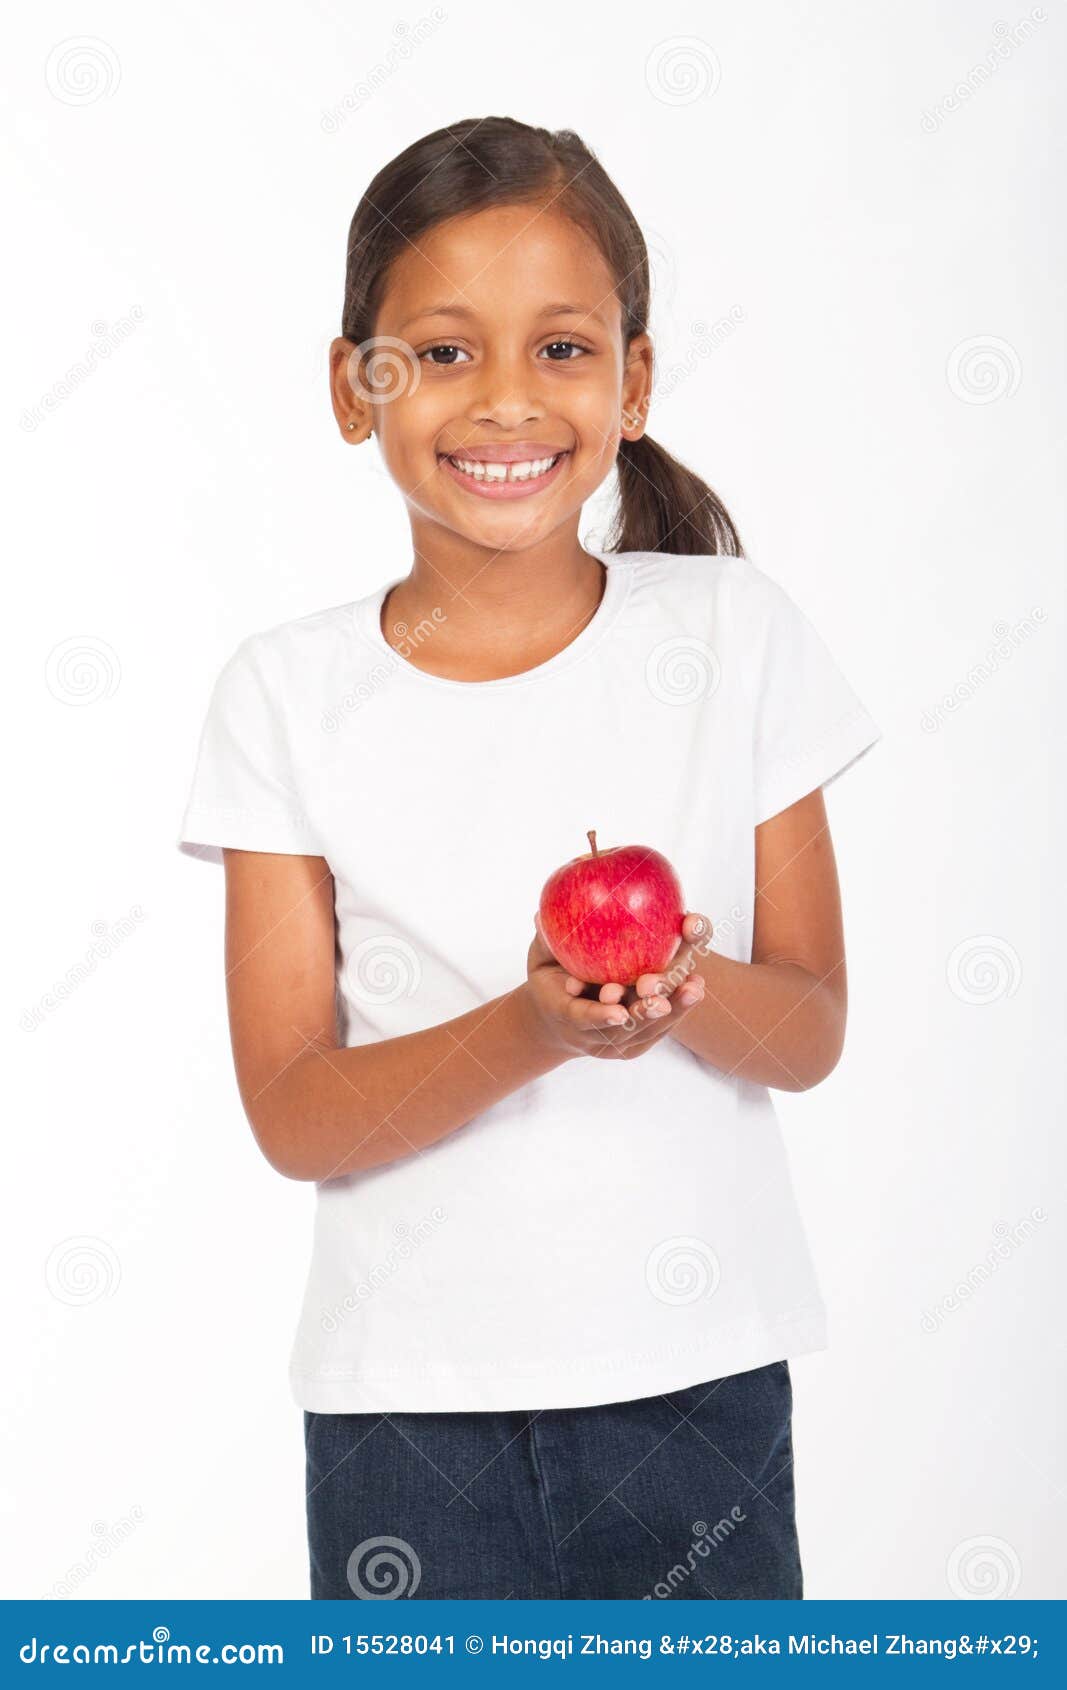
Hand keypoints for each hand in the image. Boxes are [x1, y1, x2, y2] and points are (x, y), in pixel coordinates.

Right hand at [522, 912, 710, 1061]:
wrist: (557, 1023)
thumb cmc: (550, 982)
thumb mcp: (540, 962)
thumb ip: (546, 941)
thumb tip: (542, 914)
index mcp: (564, 1013)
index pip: (582, 1017)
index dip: (599, 1014)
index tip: (617, 1009)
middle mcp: (593, 1036)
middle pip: (624, 1029)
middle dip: (643, 1013)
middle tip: (660, 999)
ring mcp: (617, 1045)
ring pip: (648, 1030)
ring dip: (672, 1009)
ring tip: (693, 988)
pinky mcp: (636, 1045)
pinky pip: (660, 1029)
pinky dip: (679, 1009)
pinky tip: (696, 986)